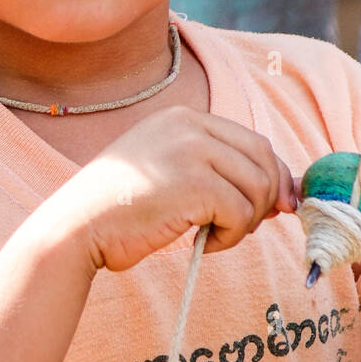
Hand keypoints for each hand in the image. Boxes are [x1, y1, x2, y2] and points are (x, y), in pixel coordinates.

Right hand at [42, 104, 297, 273]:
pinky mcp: (195, 183)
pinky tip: (202, 244)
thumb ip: (215, 172)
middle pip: (263, 158)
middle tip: (248, 227)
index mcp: (182, 118)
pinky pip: (241, 213)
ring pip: (258, 188)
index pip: (251, 140)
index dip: (272, 175)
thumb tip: (285, 194)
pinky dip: (232, 236)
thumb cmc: (119, 212)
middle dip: (267, 197)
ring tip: (215, 236)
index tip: (275, 206)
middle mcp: (189, 125)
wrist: (75, 228)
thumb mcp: (167, 173)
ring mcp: (191, 150)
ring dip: (246, 222)